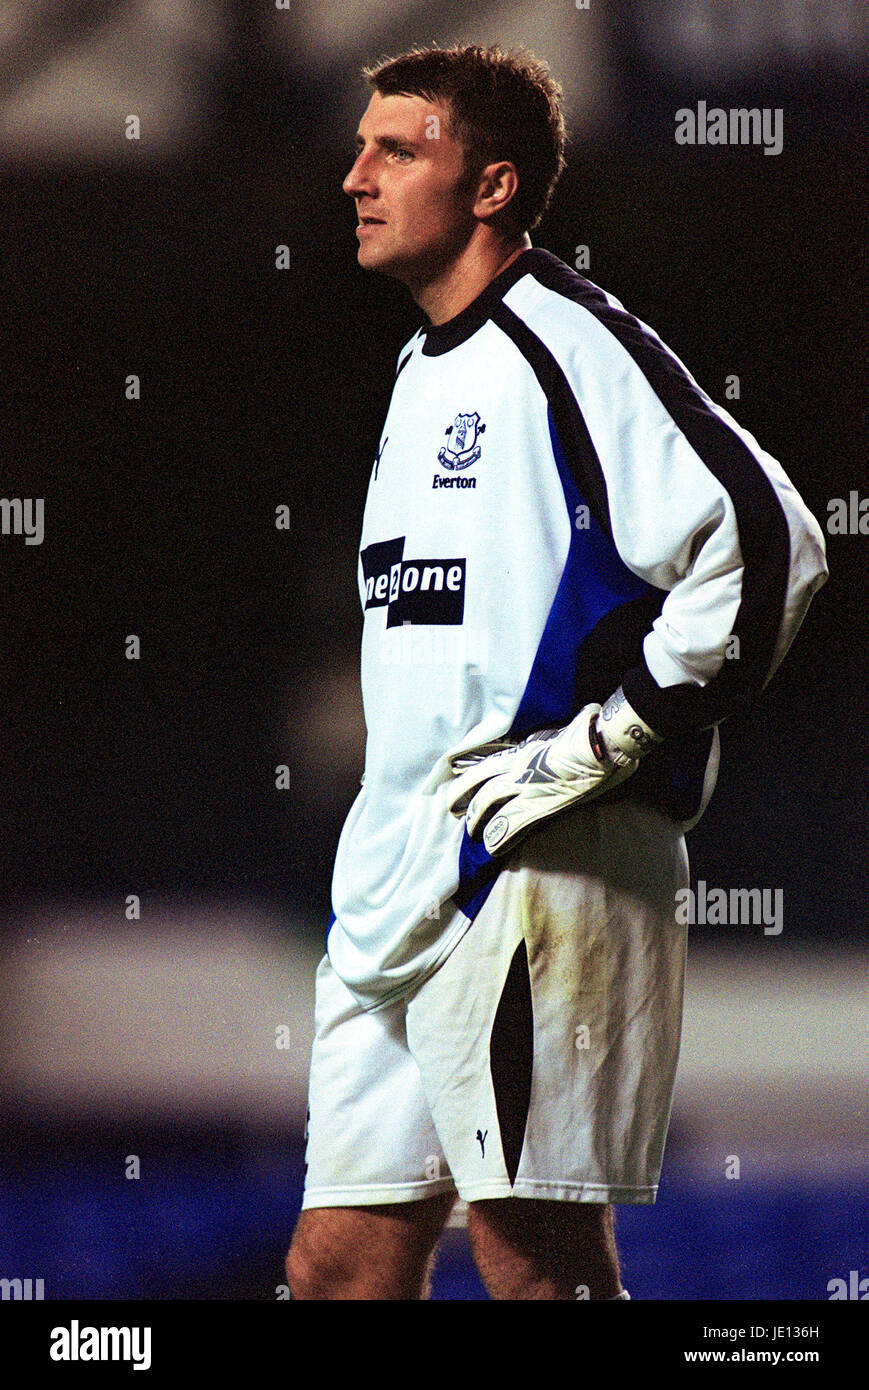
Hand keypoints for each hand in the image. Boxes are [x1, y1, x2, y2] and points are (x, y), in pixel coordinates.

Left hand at [447, 703, 638, 854]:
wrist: (603, 745)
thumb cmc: (589, 734)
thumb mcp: (558, 734)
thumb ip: (544, 743)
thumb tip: (540, 746)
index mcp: (523, 750)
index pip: (486, 764)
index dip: (468, 776)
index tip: (457, 784)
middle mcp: (518, 766)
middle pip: (479, 783)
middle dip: (461, 797)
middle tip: (452, 809)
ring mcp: (526, 786)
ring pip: (487, 802)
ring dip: (475, 819)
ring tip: (471, 832)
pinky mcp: (539, 806)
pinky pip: (510, 825)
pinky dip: (497, 837)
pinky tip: (491, 847)